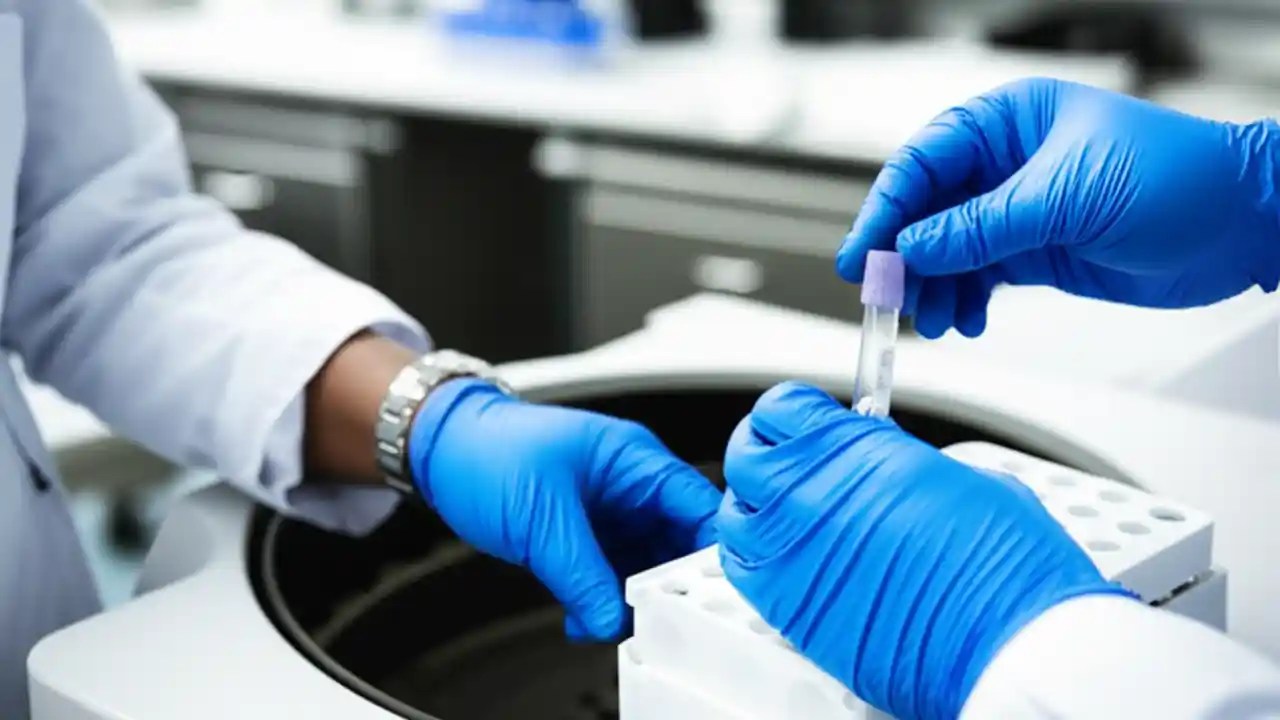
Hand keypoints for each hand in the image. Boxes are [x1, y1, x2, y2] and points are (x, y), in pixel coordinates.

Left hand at [409, 378, 720, 640]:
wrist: (438, 449)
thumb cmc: (486, 450)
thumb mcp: (540, 519)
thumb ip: (582, 575)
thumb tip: (613, 618)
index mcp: (634, 459)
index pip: (699, 506)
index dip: (709, 551)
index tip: (704, 593)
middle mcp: (629, 483)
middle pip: (678, 541)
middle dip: (668, 585)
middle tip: (657, 619)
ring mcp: (609, 508)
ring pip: (645, 563)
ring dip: (630, 598)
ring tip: (612, 623)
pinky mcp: (586, 531)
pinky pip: (611, 571)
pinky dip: (603, 597)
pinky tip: (587, 616)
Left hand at [717, 382, 1130, 718]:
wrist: (1007, 642)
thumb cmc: (1004, 566)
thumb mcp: (958, 479)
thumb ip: (899, 465)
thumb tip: (886, 468)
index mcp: (856, 448)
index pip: (782, 407)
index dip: (789, 414)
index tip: (800, 424)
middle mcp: (812, 491)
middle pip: (747, 454)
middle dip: (763, 452)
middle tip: (785, 464)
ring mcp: (792, 548)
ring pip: (734, 512)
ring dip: (753, 508)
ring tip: (783, 516)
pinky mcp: (785, 604)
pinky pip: (739, 566)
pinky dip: (750, 556)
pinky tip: (781, 558)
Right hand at [836, 78, 1279, 338]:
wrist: (1242, 227)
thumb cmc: (1178, 179)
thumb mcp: (1064, 200)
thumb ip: (979, 228)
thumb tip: (914, 247)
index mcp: (1008, 122)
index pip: (924, 162)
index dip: (887, 209)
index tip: (863, 254)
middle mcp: (1005, 163)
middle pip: (927, 210)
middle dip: (905, 257)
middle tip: (887, 296)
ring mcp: (1017, 209)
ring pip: (947, 250)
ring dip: (934, 288)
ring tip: (936, 319)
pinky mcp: (1034, 250)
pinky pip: (978, 276)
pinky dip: (965, 301)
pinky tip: (968, 320)